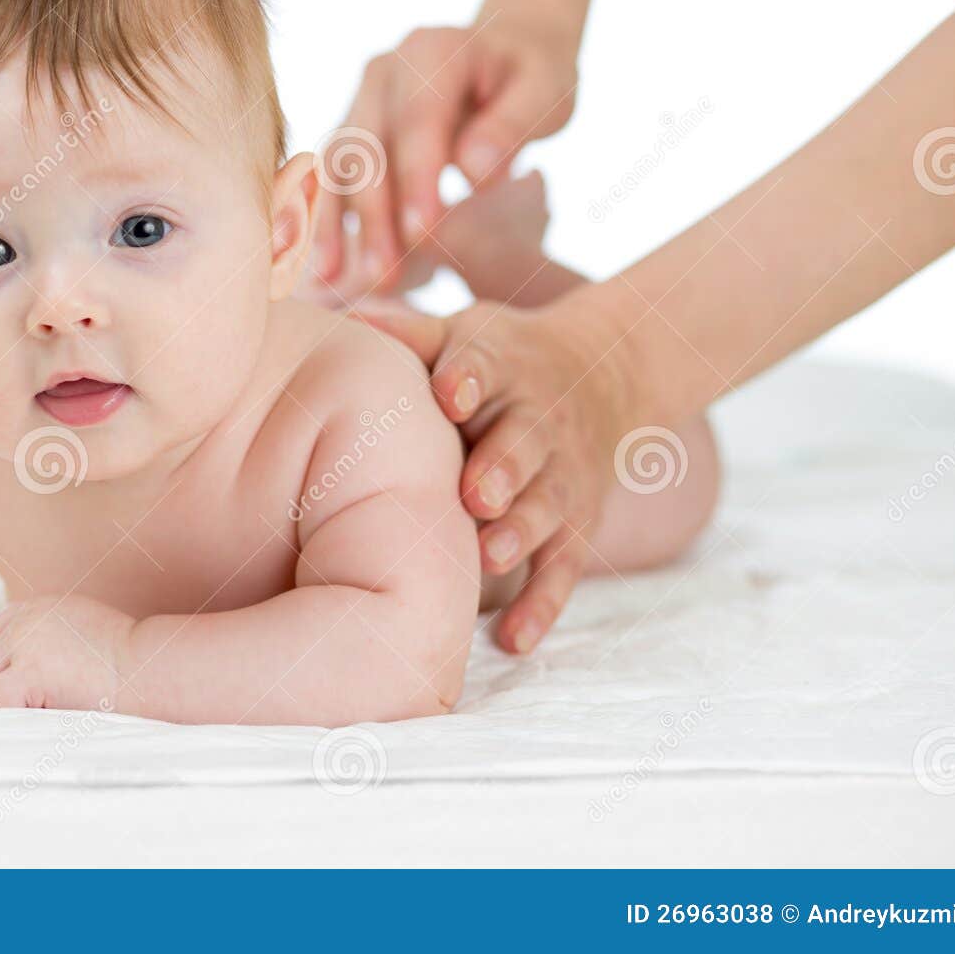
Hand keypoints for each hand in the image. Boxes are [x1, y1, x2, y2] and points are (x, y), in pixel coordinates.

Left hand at [0, 593, 134, 711]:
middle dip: (15, 681)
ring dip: (17, 698)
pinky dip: (18, 711)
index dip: (14, 657)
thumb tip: (31, 665)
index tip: (37, 675)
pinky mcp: (27, 673)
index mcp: (43, 606)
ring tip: (57, 702)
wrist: (147, 668)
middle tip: (52, 696)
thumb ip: (53, 636)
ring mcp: (24, 644)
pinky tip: (51, 709)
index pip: (3, 628)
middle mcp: (28, 619)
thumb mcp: (86, 628)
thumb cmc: (128, 659)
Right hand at [313, 8, 579, 293]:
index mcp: (433, 50)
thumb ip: (511, 128)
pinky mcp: (352, 130)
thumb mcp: (545, 93)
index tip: (422, 234)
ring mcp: (361, 99)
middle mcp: (384, 71)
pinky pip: (330, 179)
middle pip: (367, 147)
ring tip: (341, 281)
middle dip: (373, 216)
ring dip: (337, 224)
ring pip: (337, 166)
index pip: (418, 121)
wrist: (507, 52)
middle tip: (385, 277)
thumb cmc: (532, 77)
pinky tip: (326, 265)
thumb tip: (475, 173)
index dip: (415, 179)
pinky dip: (324, 221)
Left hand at [355, 293, 630, 653]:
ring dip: (522, 533)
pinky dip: (543, 605)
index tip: (450, 392)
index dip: (472, 379)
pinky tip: (512, 640)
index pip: (488, 368)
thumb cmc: (501, 360)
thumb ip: (412, 335)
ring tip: (490, 559)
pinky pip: (565, 567)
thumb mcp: (466, 333)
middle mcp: (539, 422)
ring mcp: (563, 476)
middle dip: (504, 469)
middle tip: (476, 495)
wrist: (605, 373)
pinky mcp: (578, 523)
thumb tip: (349, 313)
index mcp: (503, 370)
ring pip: (548, 507)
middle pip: (525, 445)